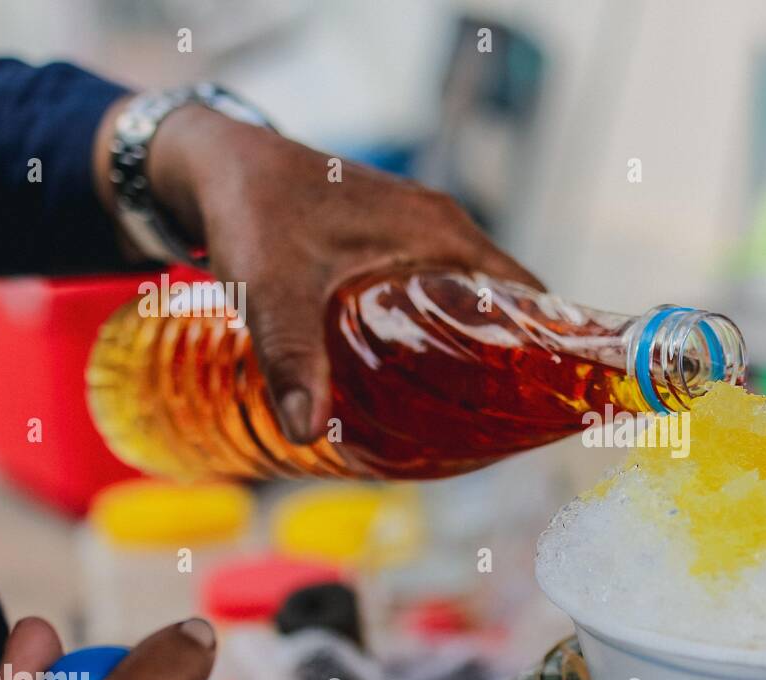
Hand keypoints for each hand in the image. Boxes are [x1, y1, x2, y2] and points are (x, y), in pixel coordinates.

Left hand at [96, 100, 542, 442]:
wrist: (214, 162)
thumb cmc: (251, 210)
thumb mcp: (273, 288)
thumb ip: (291, 357)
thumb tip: (307, 431)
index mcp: (441, 233)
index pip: (528, 293)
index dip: (550, 345)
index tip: (552, 399)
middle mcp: (442, 229)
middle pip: (507, 303)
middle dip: (513, 360)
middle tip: (504, 424)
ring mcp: (418, 232)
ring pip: (473, 297)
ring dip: (478, 345)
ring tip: (470, 411)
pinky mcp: (391, 240)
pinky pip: (442, 288)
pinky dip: (445, 327)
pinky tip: (422, 372)